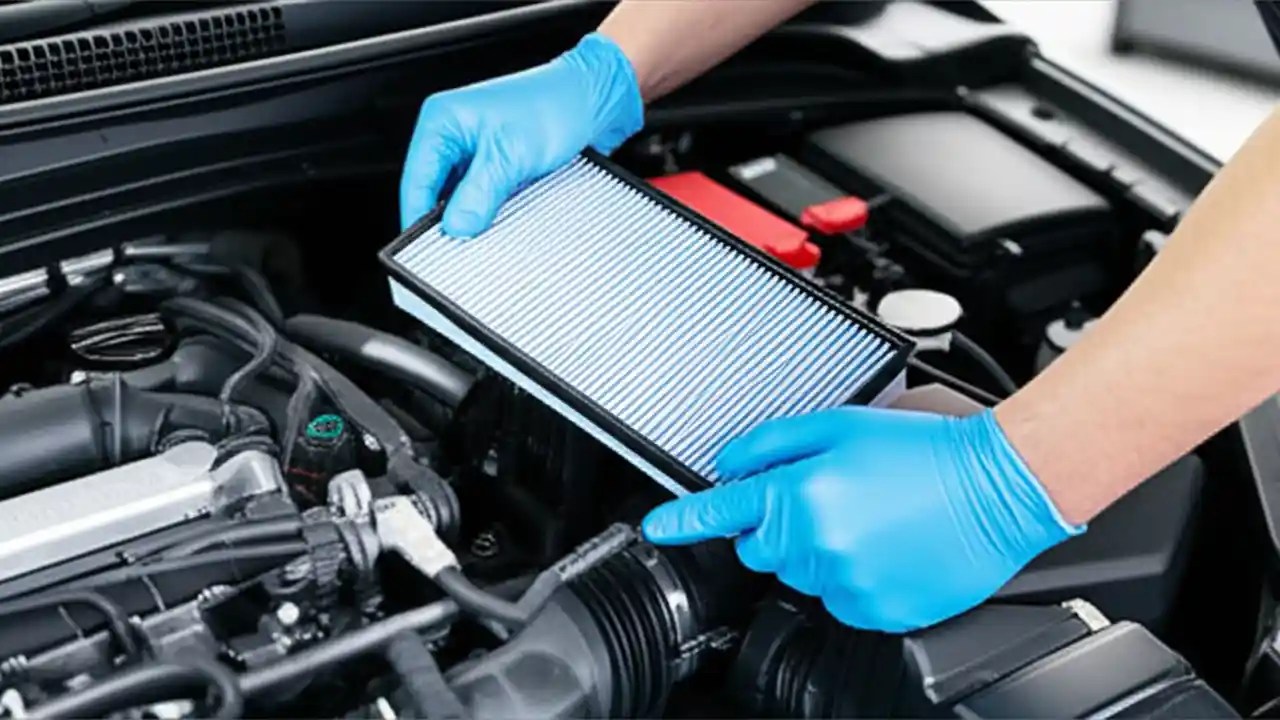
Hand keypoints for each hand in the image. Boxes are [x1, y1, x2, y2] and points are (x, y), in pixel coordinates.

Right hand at [399, 32, 643, 235]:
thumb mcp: (510, 155)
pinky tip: (507, 219)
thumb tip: (456, 227)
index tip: (429, 250)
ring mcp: (479, 153)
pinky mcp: (501, 167)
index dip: (419, 218)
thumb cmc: (555, 105)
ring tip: (491, 227)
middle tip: (463, 246)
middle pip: (437, 193)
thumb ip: (478, 194)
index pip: (416, 180)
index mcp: (443, 120)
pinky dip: (495, 212)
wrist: (598, 99)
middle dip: (450, 220)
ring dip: (477, 216)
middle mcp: (457, 135)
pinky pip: (488, 199)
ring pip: (464, 199)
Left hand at [641, 407, 1082, 631]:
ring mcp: (847, 584)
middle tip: (833, 498)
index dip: (684, 520)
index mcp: (802, 495)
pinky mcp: (877, 612)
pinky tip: (886, 548)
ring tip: (871, 520)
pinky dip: (854, 579)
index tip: (658, 528)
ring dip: (821, 551)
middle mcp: (817, 546)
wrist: (998, 487)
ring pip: (802, 576)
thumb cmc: (925, 451)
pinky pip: (841, 601)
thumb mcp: (841, 425)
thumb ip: (774, 444)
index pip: (723, 512)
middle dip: (783, 524)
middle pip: (762, 547)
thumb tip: (729, 463)